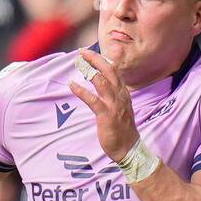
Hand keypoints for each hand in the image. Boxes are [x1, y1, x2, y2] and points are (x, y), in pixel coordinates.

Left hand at [69, 47, 137, 162]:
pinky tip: (72, 84)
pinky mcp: (106, 115)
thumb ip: (114, 95)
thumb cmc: (122, 129)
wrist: (128, 148)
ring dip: (88, 70)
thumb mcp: (121, 108)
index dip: (103, 60)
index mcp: (123, 93)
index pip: (115, 71)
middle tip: (82, 52)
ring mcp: (114, 105)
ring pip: (101, 81)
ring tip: (78, 63)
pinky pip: (92, 99)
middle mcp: (120, 96)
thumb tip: (105, 85)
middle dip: (95, 59)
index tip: (91, 53)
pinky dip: (81, 91)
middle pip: (109, 70)